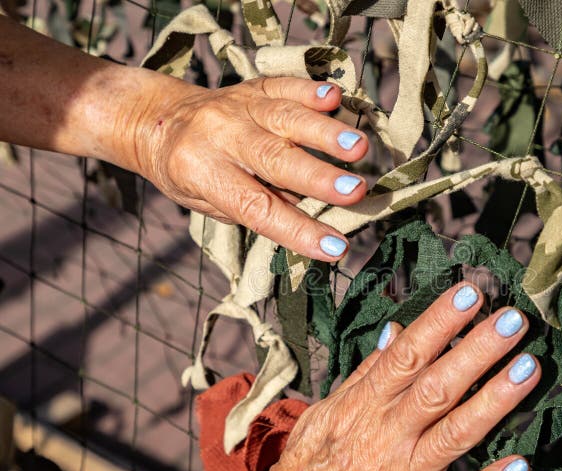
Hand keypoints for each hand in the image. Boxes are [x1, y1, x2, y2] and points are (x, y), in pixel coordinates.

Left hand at [133, 77, 367, 260]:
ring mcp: (238, 106)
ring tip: (358, 147)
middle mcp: (219, 134)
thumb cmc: (187, 173)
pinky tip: (336, 96)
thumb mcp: (208, 201)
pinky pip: (284, 86)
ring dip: (326, 133)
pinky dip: (310, 90)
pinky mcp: (254, 87)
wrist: (158, 118)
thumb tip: (312, 214)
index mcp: (201, 171)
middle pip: (275, 159)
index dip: (296, 229)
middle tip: (356, 192)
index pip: (255, 207)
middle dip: (319, 178)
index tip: (334, 247)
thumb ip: (256, 206)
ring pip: (286, 118)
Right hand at [240, 282, 540, 470]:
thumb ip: (366, 373)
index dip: (439, 323)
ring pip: (454, 434)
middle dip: (476, 351)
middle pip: (437, 387)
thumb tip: (397, 331)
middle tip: (512, 320)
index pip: (407, 356)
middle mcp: (388, 436)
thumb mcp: (326, 411)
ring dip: (494, 401)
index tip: (469, 294)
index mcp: (365, 405)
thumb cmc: (310, 466)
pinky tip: (520, 466)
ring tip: (528, 368)